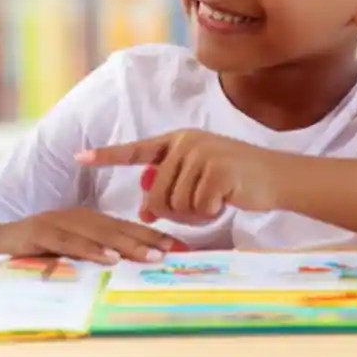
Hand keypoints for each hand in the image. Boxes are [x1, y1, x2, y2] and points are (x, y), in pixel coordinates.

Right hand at [0, 207, 182, 263]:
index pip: (119, 227)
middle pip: (114, 227)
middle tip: (174, 251)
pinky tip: (109, 258)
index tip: (176, 248)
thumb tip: (119, 267)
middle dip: (146, 238)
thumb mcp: (58, 254)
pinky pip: (67, 241)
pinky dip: (89, 249)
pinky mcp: (35, 233)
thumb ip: (84, 255)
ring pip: (95, 232)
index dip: (148, 236)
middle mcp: (69, 217)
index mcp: (78, 220)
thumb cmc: (20, 253)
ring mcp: (52, 222)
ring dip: (125, 243)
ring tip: (151, 256)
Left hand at [76, 130, 285, 223]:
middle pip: (156, 194)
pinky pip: (196, 209)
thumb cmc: (236, 180)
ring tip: (215, 201)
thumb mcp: (200, 178)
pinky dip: (210, 215)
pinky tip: (226, 202)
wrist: (278, 177)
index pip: (136, 149)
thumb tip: (145, 212)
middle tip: (201, 206)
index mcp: (178, 141)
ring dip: (194, 215)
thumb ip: (171, 188)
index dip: (107, 155)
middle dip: (173, 211)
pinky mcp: (216, 171)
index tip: (79, 157)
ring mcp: (201, 154)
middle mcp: (186, 143)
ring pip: (174, 204)